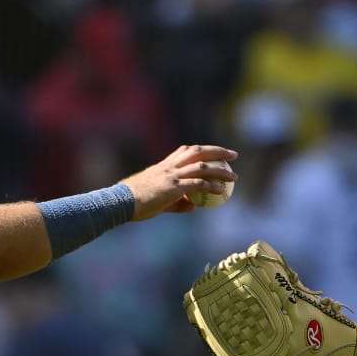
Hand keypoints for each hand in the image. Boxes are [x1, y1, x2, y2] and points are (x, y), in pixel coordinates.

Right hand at [121, 144, 237, 219]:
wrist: (122, 202)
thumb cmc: (136, 202)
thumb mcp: (159, 199)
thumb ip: (177, 202)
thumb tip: (193, 205)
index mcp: (164, 165)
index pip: (185, 150)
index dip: (202, 149)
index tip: (214, 152)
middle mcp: (170, 166)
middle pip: (198, 151)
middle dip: (218, 151)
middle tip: (233, 155)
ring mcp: (172, 175)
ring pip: (203, 167)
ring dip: (221, 170)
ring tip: (234, 177)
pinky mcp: (174, 187)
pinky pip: (198, 185)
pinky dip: (212, 187)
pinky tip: (222, 192)